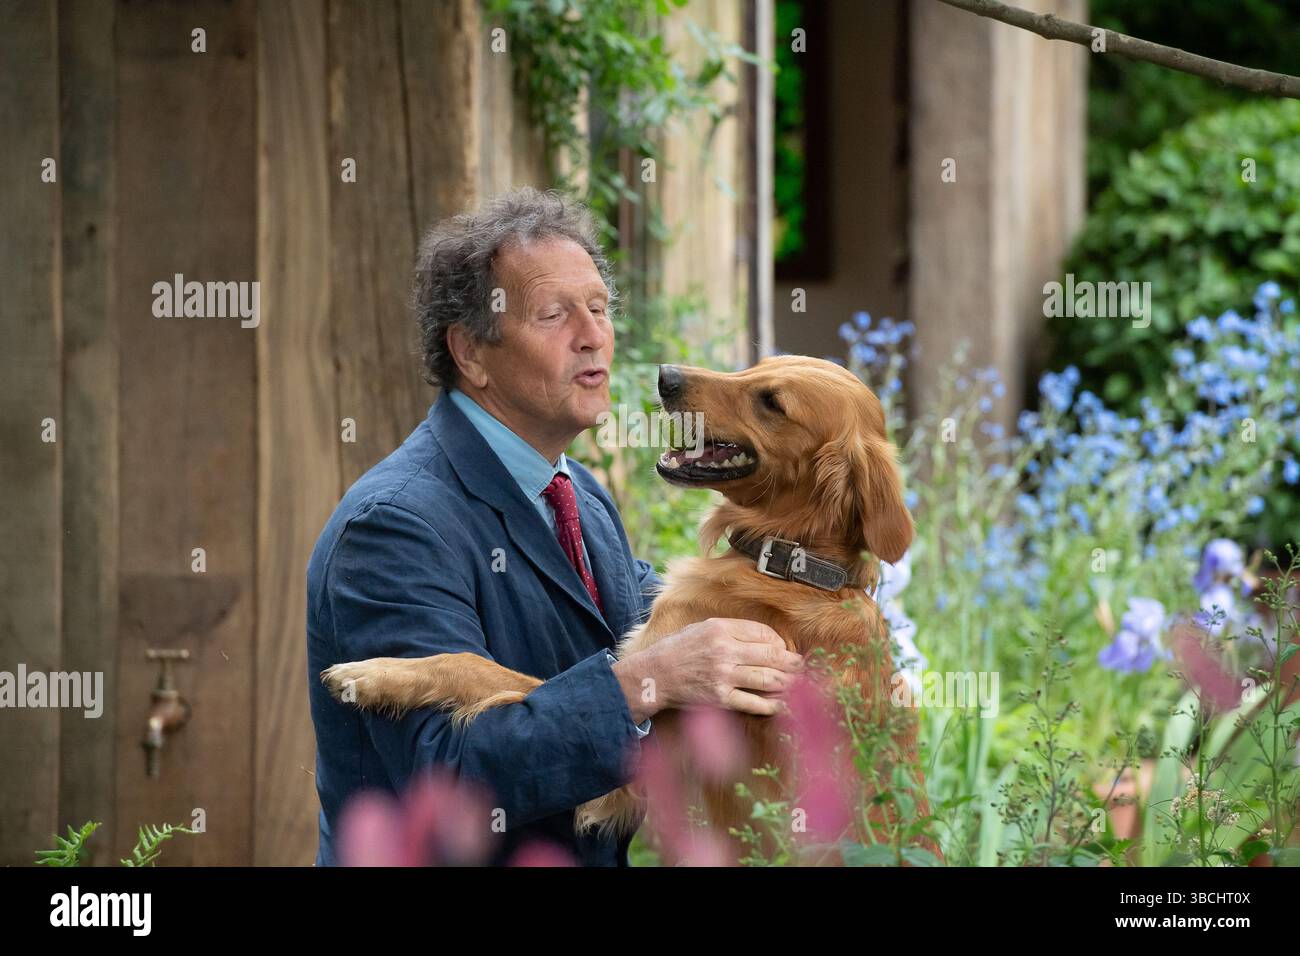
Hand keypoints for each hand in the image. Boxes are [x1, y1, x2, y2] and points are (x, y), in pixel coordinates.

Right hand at [612, 618, 803, 721]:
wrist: (655, 675)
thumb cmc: (679, 649)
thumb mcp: (702, 628)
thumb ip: (731, 630)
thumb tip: (764, 640)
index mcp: (721, 628)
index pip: (763, 633)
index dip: (778, 642)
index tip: (782, 648)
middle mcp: (725, 650)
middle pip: (771, 655)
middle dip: (792, 662)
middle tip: (802, 666)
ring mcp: (724, 676)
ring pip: (767, 679)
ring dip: (787, 682)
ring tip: (796, 683)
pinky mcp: (721, 698)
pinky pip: (754, 703)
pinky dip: (771, 705)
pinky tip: (780, 704)